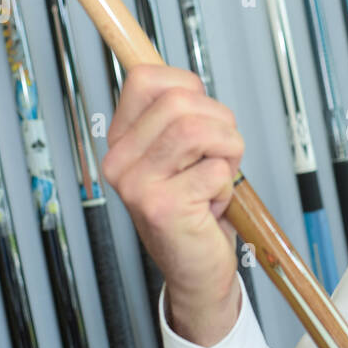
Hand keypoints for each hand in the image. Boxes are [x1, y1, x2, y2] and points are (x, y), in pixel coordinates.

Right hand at [102, 65, 244, 345]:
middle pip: (180, 101)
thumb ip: (180, 116)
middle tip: (221, 153)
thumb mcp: (182, 154)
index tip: (202, 115)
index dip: (188, 87)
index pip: (146, 78)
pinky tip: (212, 204)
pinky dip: (227, 183)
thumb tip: (188, 82)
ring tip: (219, 175)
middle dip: (220, 122)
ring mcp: (137, 184)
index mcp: (121, 140)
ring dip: (227, 150)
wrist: (197, 269)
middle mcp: (120, 161)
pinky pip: (215, 169)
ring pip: (198, 130)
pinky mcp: (162, 207)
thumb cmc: (196, 206)